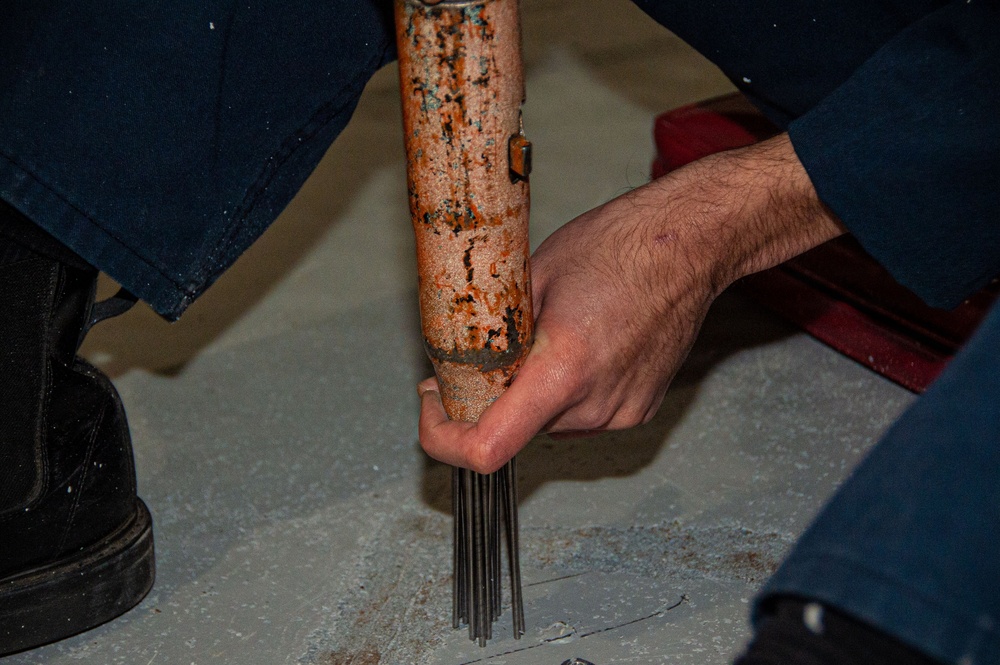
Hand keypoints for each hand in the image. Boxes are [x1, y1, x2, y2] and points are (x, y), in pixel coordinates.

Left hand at [418, 134, 844, 472]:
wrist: (689, 246)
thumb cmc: (615, 247)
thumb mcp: (530, 278)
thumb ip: (492, 333)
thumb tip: (456, 363)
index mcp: (563, 368)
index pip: (488, 448)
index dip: (446, 438)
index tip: (436, 406)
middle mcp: (596, 403)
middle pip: (515, 431)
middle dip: (490, 398)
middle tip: (487, 354)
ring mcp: (622, 412)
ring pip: (547, 424)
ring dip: (530, 394)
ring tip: (547, 339)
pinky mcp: (639, 410)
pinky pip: (581, 415)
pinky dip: (565, 392)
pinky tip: (580, 346)